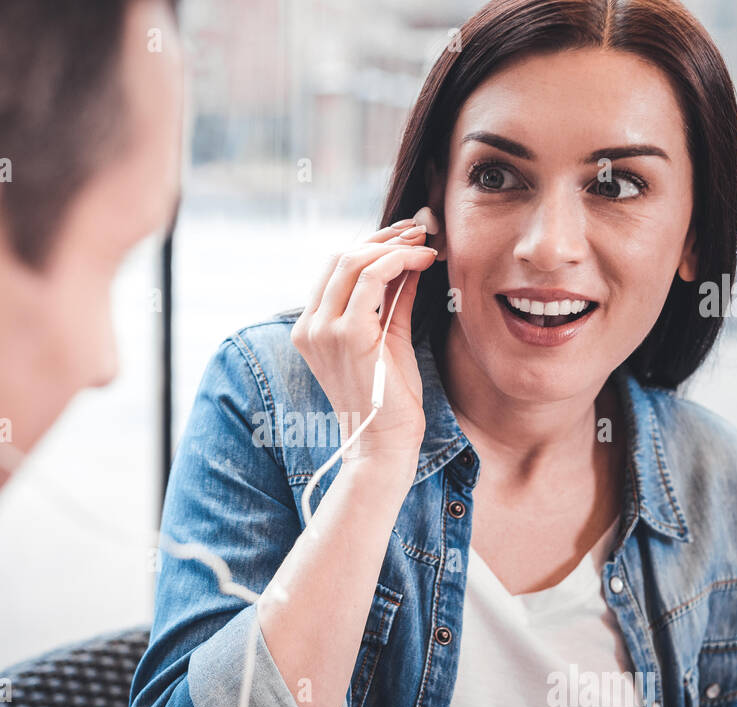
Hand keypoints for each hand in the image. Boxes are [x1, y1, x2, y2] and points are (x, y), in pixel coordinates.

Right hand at [291, 219, 437, 473]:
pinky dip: (399, 261)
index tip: (407, 236)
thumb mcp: (389, 337)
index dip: (373, 244)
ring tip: (426, 245)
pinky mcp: (347, 334)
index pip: (336, 268)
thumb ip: (394, 299)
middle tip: (420, 232)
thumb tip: (410, 260)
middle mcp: (310, 325)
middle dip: (384, 238)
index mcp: (311, 327)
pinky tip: (424, 261)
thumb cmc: (389, 398)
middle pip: (342, 256)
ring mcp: (324, 329)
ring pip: (354, 260)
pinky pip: (371, 278)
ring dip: (394, 246)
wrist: (385, 444)